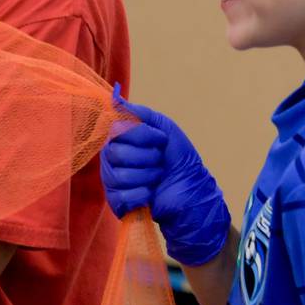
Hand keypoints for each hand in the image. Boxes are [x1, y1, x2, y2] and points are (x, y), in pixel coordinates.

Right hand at [100, 86, 230, 266]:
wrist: (191, 191)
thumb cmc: (179, 160)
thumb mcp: (165, 129)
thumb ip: (141, 114)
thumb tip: (117, 101)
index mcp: (121, 140)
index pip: (116, 131)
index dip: (141, 135)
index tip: (160, 140)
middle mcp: (112, 159)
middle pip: (116, 153)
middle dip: (146, 157)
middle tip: (160, 161)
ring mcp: (113, 181)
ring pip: (118, 175)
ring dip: (147, 176)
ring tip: (158, 178)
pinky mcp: (118, 203)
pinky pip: (122, 196)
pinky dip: (143, 195)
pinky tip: (151, 194)